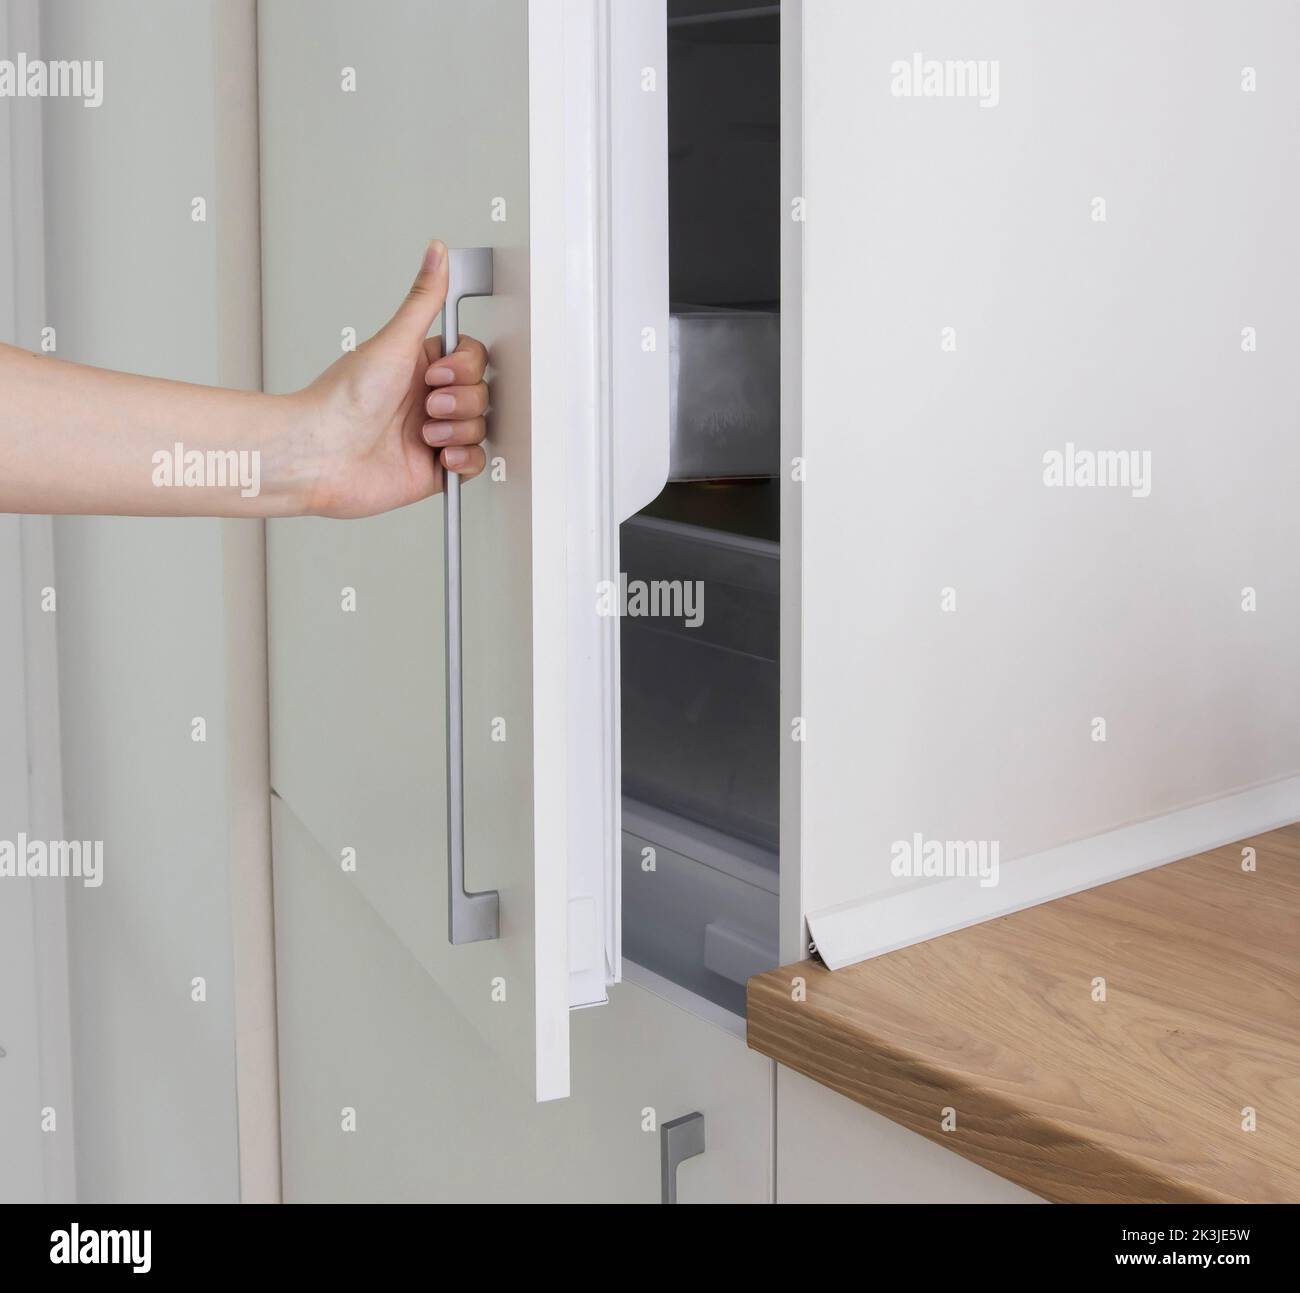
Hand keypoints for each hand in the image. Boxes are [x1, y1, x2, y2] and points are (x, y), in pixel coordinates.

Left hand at [285, 240, 489, 518]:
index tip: (436, 373)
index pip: (471, 359)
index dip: (463, 368)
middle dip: (459, 402)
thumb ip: (424, 299)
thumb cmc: (341, 401)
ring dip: (456, 430)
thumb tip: (436, 252)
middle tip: (426, 405)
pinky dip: (463, 460)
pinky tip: (438, 454)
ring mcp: (433, 434)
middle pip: (480, 394)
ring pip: (480, 428)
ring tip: (423, 433)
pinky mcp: (434, 469)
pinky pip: (473, 463)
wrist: (321, 454)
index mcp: (419, 366)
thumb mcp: (392, 341)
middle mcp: (426, 399)